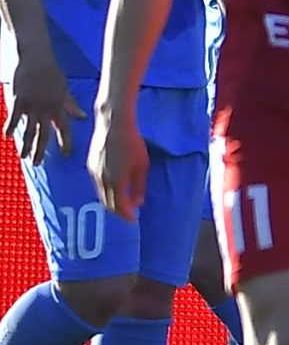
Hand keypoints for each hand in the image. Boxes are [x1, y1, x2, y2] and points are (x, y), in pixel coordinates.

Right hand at [6, 53, 81, 165]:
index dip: (66, 142)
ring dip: (26, 145)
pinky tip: (7, 138)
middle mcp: (47, 109)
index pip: (65, 129)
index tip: (66, 154)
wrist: (36, 59)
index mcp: (59, 107)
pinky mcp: (19, 99)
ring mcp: (32, 105)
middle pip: (44, 135)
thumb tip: (82, 116)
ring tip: (23, 157)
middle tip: (37, 164)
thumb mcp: (64, 89)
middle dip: (41, 150)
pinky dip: (10, 127)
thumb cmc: (51, 73)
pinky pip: (14, 117)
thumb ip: (71, 104)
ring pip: (29, 130)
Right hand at [87, 104, 144, 219]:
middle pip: (108, 203)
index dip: (126, 215)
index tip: (133, 220)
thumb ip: (139, 186)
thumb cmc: (132, 143)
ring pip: (101, 194)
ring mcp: (94, 172)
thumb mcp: (142, 166)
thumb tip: (138, 203)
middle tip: (128, 215)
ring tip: (123, 204)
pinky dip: (106, 191)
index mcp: (116, 181)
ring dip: (111, 202)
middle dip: (118, 211)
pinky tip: (115, 189)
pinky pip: (98, 184)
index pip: (119, 206)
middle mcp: (101, 179)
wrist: (112, 124)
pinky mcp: (90, 165)